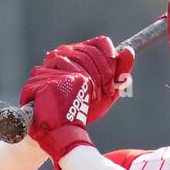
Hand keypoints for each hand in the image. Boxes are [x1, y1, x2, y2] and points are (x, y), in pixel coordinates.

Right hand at [19, 36, 134, 162]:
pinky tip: (79, 95)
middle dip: (104, 74)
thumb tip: (128, 51)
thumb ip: (120, 72)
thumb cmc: (85, 108)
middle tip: (106, 93)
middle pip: (91, 51)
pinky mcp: (42, 74)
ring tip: (92, 97)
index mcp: (80, 52)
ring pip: (79, 58)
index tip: (114, 78)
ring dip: (92, 80)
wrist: (65, 127)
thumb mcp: (108, 91)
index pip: (101, 42)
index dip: (111, 59)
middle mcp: (64, 52)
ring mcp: (51, 61)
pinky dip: (78, 84)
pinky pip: (65, 70)